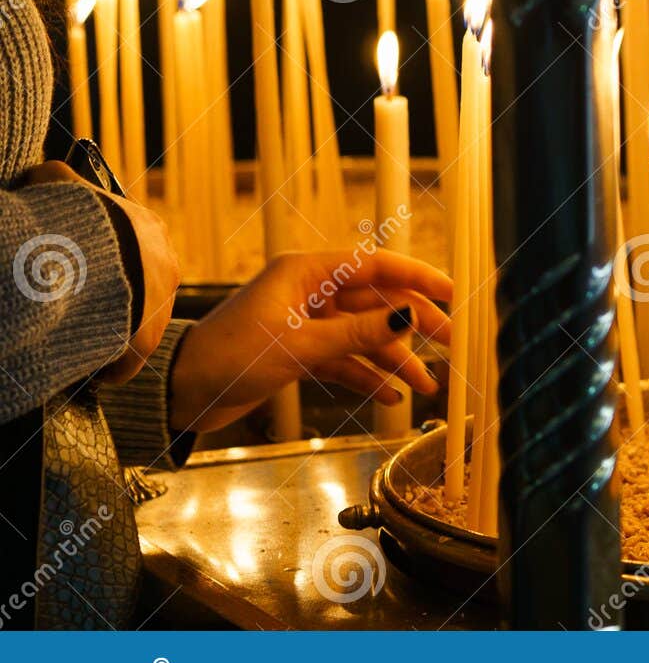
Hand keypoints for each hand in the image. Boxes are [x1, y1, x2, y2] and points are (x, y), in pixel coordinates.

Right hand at [19, 161, 178, 384]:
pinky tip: (88, 368)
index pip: (132, 247)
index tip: (83, 271)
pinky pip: (128, 360)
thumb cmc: (73, 216)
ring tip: (76, 333)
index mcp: (150, 229)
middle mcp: (166, 265)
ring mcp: (161, 304)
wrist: (85, 256)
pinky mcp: (147, 339)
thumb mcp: (64, 185)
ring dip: (109, 330)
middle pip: (137, 286)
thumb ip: (58, 178)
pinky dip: (109, 366)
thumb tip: (43, 174)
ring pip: (135, 322)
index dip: (107, 261)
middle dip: (109, 297)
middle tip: (74, 304)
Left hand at [168, 249, 451, 433]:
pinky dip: (367, 377)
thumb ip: (359, 333)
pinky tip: (390, 396)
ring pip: (363, 336)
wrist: (181, 393)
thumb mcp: (299, 345)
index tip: (452, 292)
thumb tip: (409, 316)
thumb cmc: (229, 357)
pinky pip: (345, 360)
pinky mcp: (298, 352)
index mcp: (306, 272)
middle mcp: (310, 292)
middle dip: (414, 325)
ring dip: (395, 360)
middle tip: (450, 343)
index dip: (417, 277)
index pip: (375, 266)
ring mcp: (305, 322)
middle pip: (375, 302)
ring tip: (425, 385)